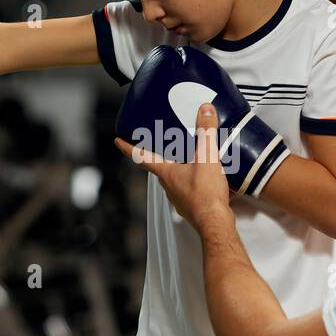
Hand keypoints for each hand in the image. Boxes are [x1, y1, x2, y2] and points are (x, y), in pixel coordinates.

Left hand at [116, 103, 233, 233]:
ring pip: (178, 179)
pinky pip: (194, 189)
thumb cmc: (205, 197)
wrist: (215, 222)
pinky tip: (215, 178)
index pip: (140, 157)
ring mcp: (181, 197)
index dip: (128, 147)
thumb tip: (204, 112)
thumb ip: (206, 131)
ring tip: (197, 160)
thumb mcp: (207, 156)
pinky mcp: (194, 205)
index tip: (120, 141)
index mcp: (167, 173)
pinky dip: (202, 182)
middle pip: (160, 168)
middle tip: (164, 147)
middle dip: (162, 157)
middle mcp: (170, 186)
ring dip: (185, 170)